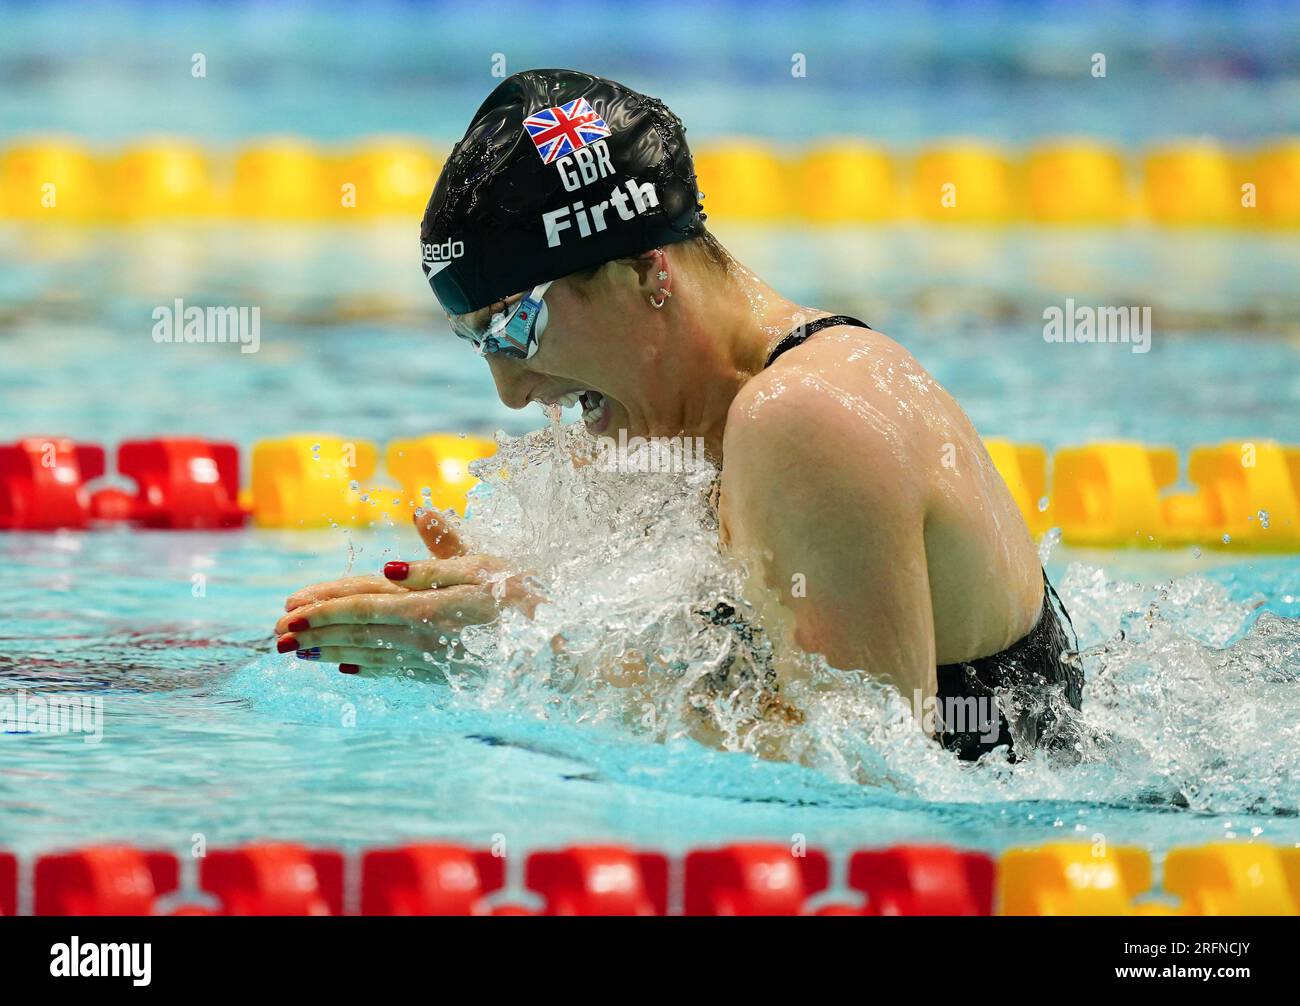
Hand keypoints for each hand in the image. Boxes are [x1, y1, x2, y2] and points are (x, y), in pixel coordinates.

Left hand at [273, 509, 539, 674]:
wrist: (556, 656)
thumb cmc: (524, 600)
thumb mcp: (488, 564)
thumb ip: (444, 549)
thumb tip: (408, 528)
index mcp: (428, 601)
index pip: (366, 600)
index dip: (326, 604)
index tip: (290, 607)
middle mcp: (421, 633)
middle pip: (358, 629)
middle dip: (315, 631)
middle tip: (276, 635)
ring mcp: (429, 659)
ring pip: (368, 653)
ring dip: (329, 651)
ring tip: (297, 653)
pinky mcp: (439, 677)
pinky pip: (392, 672)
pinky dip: (365, 668)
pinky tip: (346, 667)